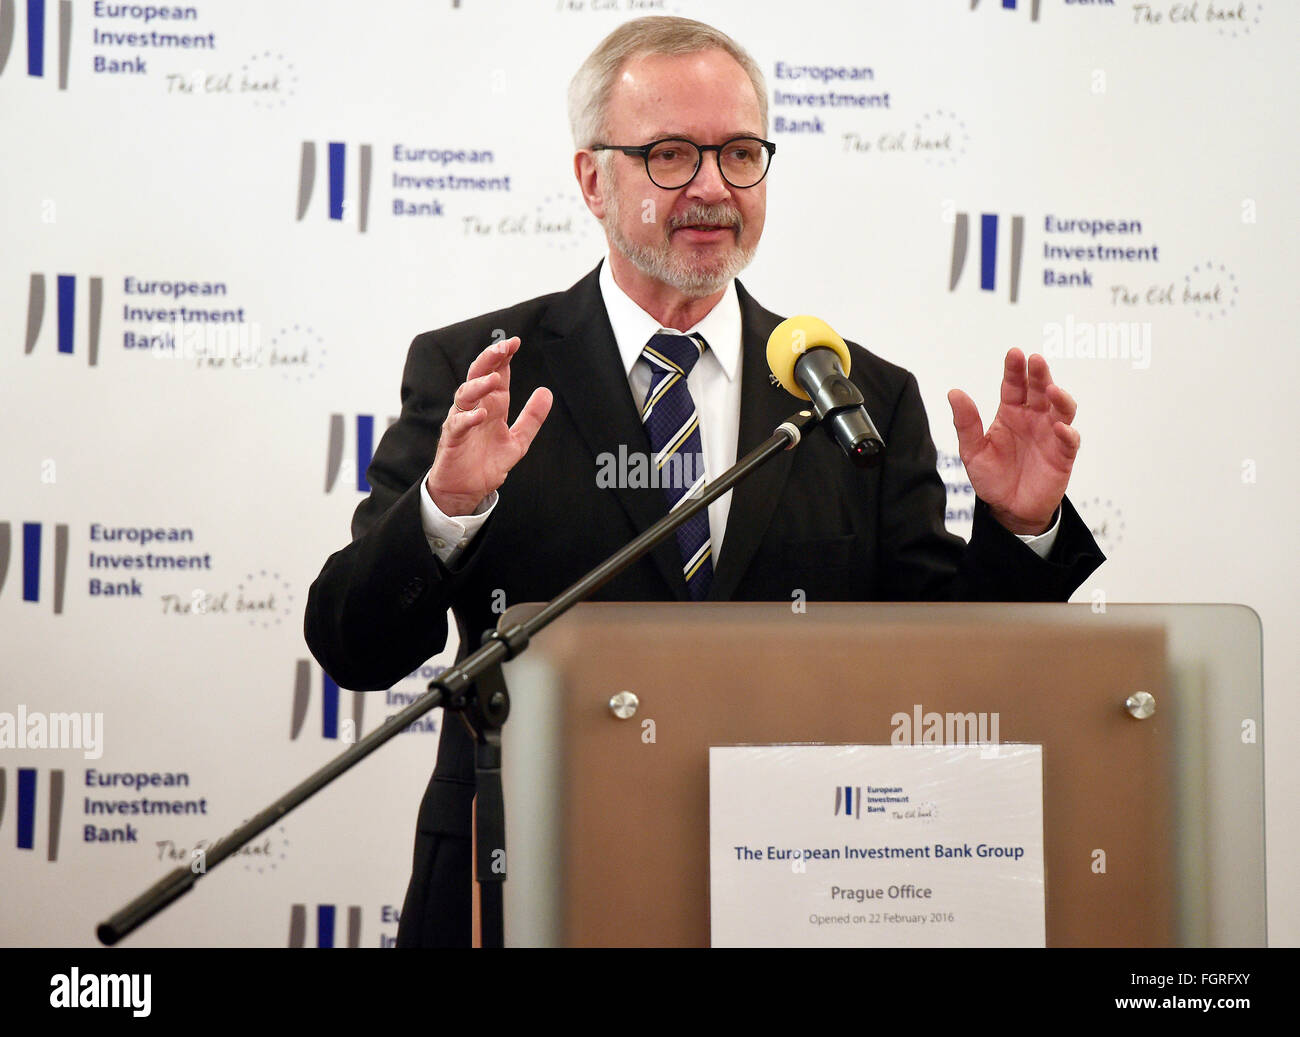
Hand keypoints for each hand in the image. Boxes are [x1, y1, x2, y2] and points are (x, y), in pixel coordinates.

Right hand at [426, 337, 551, 515]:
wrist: (466, 491)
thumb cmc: (486, 464)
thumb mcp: (517, 441)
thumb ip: (531, 419)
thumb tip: (546, 393)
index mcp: (492, 406)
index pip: (496, 374)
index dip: (504, 358)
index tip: (515, 343)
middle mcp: (475, 409)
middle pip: (478, 376)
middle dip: (489, 360)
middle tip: (503, 348)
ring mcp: (462, 422)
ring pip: (465, 395)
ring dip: (478, 385)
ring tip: (493, 379)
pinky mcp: (452, 440)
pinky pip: (457, 425)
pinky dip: (468, 419)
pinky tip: (481, 415)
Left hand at [947, 349, 1079, 535]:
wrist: (1008, 508)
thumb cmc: (992, 477)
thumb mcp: (972, 450)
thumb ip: (966, 423)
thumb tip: (954, 393)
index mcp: (1011, 413)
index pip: (1014, 385)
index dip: (1015, 369)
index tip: (1014, 353)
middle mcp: (1033, 418)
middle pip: (1040, 390)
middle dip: (1039, 374)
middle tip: (1035, 360)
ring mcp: (1050, 434)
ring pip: (1061, 409)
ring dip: (1059, 397)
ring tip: (1051, 389)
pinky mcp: (1063, 455)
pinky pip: (1070, 441)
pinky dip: (1068, 433)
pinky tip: (1060, 428)